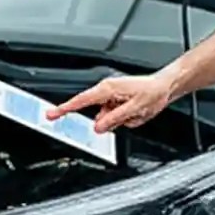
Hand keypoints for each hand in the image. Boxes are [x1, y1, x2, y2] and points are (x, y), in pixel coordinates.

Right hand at [45, 74, 175, 133]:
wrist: (164, 88)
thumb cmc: (152, 93)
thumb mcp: (134, 108)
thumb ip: (114, 118)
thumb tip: (98, 127)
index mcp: (108, 89)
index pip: (81, 101)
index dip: (64, 108)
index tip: (50, 115)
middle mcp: (107, 92)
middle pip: (96, 114)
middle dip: (109, 120)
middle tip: (128, 115)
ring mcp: (111, 98)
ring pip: (106, 120)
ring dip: (118, 121)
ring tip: (136, 111)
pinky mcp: (116, 103)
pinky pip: (114, 119)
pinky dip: (123, 120)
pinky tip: (135, 112)